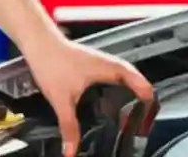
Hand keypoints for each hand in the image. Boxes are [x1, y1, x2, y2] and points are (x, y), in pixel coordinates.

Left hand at [21, 34, 154, 156]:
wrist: (37, 42)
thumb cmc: (50, 61)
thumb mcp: (61, 100)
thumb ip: (69, 126)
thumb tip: (72, 150)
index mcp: (109, 68)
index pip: (139, 82)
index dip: (148, 100)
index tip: (150, 116)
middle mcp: (109, 63)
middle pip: (136, 80)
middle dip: (142, 99)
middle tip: (145, 118)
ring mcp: (101, 62)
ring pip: (125, 77)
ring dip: (131, 92)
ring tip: (133, 112)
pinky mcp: (92, 64)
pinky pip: (114, 76)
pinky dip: (119, 88)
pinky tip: (111, 100)